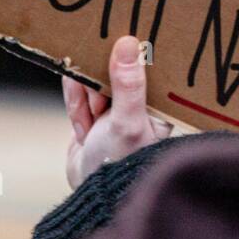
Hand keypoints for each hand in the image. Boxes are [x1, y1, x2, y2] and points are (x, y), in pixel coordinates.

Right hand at [63, 35, 171, 187]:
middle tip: (100, 106)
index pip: (148, 57)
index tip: (116, 45)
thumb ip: (128, 86)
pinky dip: (75, 107)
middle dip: (97, 83)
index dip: (128, 53)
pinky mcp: (97, 106)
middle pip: (113, 61)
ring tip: (91, 125)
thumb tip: (127, 43)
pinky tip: (84, 130)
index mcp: (163, 97)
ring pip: (91, 73)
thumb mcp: (127, 123)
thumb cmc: (121, 164)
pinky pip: (78, 87)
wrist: (92, 195)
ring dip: (83, 98)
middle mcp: (144, 95)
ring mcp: (119, 100)